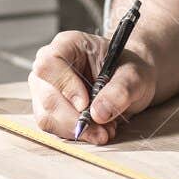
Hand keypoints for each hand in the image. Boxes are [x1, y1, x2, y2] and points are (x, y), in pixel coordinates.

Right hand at [28, 30, 155, 144]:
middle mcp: (50, 66)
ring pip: (47, 117)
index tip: (85, 104)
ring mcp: (45, 89)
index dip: (65, 86)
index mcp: (67, 45)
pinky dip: (76, 134)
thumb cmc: (128, 70)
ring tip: (104, 130)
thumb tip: (98, 114)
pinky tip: (96, 130)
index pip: (49, 64)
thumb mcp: (134, 75)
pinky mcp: (49, 110)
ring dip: (77, 130)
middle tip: (102, 130)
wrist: (129, 81)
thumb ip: (120, 90)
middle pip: (47, 96)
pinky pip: (54, 128)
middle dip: (75, 119)